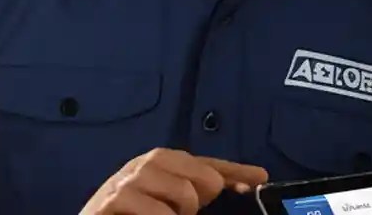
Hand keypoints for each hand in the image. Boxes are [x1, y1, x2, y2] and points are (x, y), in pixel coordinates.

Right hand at [79, 148, 268, 214]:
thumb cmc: (134, 212)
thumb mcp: (170, 198)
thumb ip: (204, 186)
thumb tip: (255, 177)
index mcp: (159, 161)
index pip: (207, 164)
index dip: (234, 172)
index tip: (258, 179)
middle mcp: (144, 164)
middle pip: (202, 178)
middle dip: (198, 202)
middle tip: (179, 213)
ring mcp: (127, 182)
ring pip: (183, 194)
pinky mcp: (112, 202)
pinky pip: (157, 212)